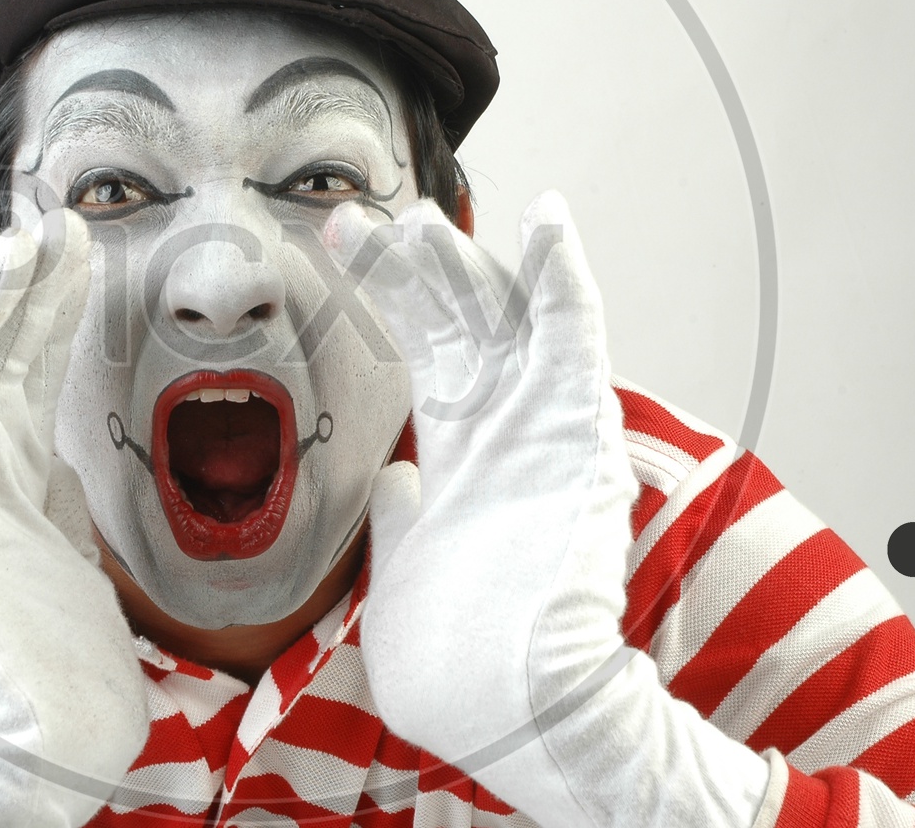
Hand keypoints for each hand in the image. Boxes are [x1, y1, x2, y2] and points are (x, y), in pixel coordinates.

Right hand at [0, 210, 147, 826]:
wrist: (46, 735)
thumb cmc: (61, 659)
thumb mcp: (70, 549)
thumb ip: (60, 496)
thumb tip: (70, 456)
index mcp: (4, 479)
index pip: (23, 370)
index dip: (50, 308)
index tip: (81, 253)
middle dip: (28, 281)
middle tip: (62, 217)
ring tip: (29, 230)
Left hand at [326, 192, 769, 827]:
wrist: (505, 706)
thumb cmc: (455, 659)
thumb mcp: (406, 568)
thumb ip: (402, 513)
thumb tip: (392, 476)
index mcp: (462, 452)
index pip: (424, 347)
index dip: (385, 289)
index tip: (339, 239)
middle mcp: (502, 427)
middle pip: (454, 318)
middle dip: (406, 261)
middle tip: (358, 211)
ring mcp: (539, 426)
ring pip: (502, 315)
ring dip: (462, 257)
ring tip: (419, 208)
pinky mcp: (575, 436)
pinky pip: (576, 340)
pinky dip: (566, 277)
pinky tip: (550, 215)